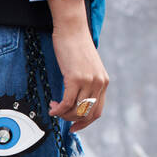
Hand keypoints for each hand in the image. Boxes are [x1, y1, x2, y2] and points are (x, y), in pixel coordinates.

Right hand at [47, 0, 107, 129]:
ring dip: (63, 114)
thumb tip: (76, 98)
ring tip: (54, 107)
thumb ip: (86, 82)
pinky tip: (52, 107)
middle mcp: (99, 83)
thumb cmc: (75, 45)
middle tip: (59, 113)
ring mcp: (88, 81)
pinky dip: (58, 109)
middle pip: (87, 114)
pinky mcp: (76, 78)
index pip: (98, 111)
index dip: (85, 123)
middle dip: (71, 119)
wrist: (72, 28)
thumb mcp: (86, 67)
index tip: (73, 127)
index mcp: (103, 82)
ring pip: (76, 110)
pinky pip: (67, 102)